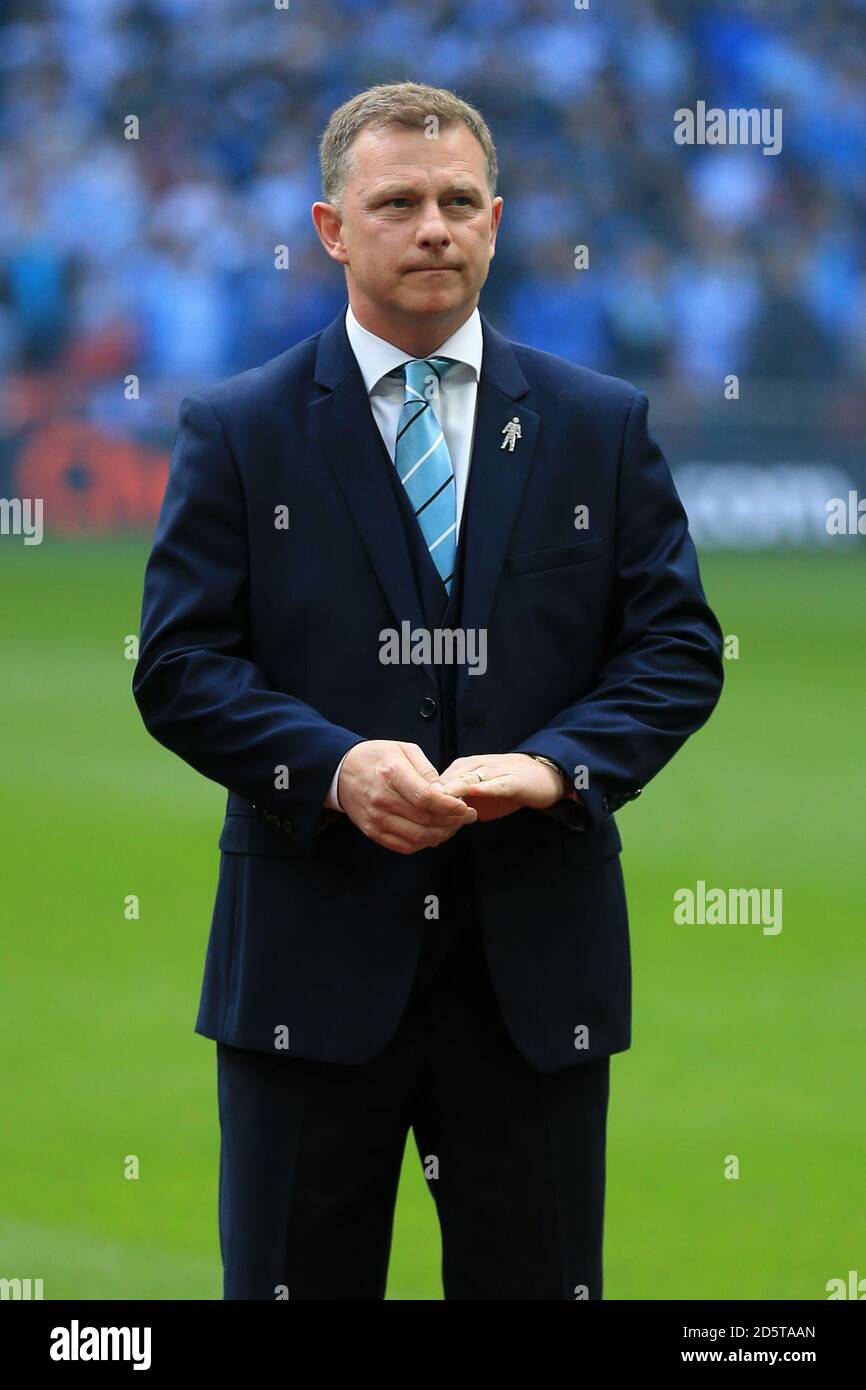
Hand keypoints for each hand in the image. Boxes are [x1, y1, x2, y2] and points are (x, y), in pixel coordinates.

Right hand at [338, 740, 477, 853]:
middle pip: (426, 820)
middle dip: (453, 821)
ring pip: (418, 837)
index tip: (465, 807)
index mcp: (392, 774)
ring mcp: (376, 819)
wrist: (341, 771)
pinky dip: (424, 843)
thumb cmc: (375, 757)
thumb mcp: (404, 750)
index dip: (450, 807)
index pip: (426, 798)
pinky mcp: (373, 832)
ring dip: (442, 834)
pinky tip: (434, 833)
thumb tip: (444, 792)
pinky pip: (405, 846)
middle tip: (468, 816)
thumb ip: (427, 770)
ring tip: (454, 825)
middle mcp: (382, 799)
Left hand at [434, 753, 563, 821]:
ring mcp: (492, 771)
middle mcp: (472, 767)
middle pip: (446, 784)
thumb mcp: (478, 798)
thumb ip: (457, 809)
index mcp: (461, 770)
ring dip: (452, 797)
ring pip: (466, 781)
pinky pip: (494, 784)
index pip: (436, 787)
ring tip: (438, 811)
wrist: (543, 773)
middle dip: (434, 803)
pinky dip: (482, 789)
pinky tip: (472, 794)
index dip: (425, 805)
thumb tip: (434, 826)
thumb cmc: (507, 786)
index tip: (412, 822)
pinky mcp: (511, 780)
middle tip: (421, 822)